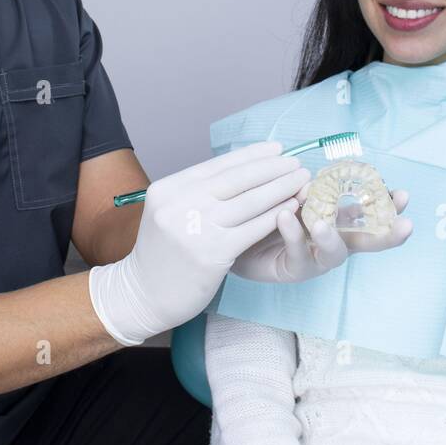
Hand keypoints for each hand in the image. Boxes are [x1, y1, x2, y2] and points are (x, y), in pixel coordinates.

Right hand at [87, 141, 310, 344]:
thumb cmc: (162, 254)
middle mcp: (179, 203)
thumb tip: (240, 169)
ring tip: (301, 181)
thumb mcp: (168, 213)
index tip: (276, 149)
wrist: (143, 296)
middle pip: (236, 179)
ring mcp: (195, 228)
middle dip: (272, 168)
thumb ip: (195, 192)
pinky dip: (276, 215)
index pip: (217, 165)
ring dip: (281, 188)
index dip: (251, 155)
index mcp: (167, 188)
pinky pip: (252, 228)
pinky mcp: (212, 253)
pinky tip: (292, 207)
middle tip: (296, 161)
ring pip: (249, 201)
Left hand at [231, 187, 411, 281]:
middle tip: (405, 226)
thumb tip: (309, 181)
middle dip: (388, 234)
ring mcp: (317, 258)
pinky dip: (292, 234)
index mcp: (339, 218)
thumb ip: (305, 189)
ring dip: (331, 236)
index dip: (387, 205)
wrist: (235, 233)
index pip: (369, 211)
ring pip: (335, 253)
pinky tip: (284, 216)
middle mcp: (334, 240)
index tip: (402, 194)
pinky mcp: (295, 270)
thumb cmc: (269, 212)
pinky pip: (298, 253)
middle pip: (368, 240)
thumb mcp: (290, 194)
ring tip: (319, 222)